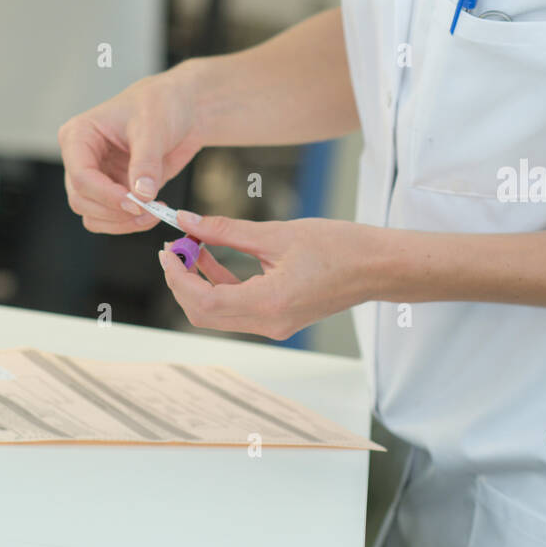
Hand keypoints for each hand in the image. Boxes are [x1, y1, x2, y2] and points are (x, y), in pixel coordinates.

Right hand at [58, 65, 202, 236]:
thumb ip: (146, 162)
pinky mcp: (114, 191)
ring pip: (93, 216)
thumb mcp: (153, 127)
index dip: (105, 195)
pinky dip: (130, 223)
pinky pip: (112, 218)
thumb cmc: (161, 104)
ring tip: (154, 213)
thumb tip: (142, 195)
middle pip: (82, 200)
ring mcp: (97, 177)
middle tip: (148, 211)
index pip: (80, 175)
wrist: (183, 109)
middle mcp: (81, 159)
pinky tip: (153, 211)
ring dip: (121, 223)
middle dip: (114, 211)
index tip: (135, 203)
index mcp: (78, 135)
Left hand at [158, 214, 376, 340]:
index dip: (177, 277)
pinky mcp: (279, 318)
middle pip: (204, 314)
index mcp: (268, 304)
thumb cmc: (339, 246)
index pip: (203, 302)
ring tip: (191, 243)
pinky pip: (237, 307)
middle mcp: (268, 323)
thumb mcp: (278, 233)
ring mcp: (274, 325)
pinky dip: (219, 284)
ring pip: (218, 312)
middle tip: (174, 245)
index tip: (167, 249)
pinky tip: (213, 255)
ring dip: (199, 281)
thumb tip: (190, 221)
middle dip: (182, 280)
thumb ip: (228, 230)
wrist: (378, 266)